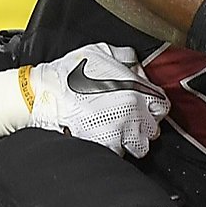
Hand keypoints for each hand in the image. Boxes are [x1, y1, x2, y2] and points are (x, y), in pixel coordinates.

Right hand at [25, 44, 169, 157]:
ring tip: (118, 132)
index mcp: (136, 90)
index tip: (145, 107)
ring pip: (141, 146)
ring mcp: (120, 131)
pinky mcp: (106, 146)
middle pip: (154, 128)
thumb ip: (125, 57)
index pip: (162, 105)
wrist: (43, 94)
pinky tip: (104, 139)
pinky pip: (120, 154)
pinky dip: (114, 149)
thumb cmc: (68, 73)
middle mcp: (133, 112)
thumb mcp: (100, 52)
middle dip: (144, 125)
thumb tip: (137, 64)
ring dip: (132, 141)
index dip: (153, 106)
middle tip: (129, 120)